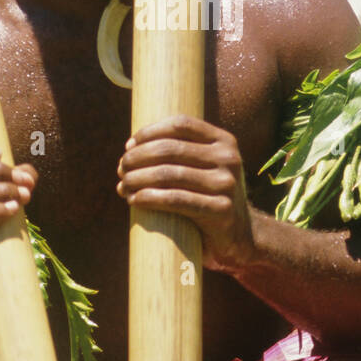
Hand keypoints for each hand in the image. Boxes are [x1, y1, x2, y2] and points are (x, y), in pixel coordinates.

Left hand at [116, 116, 255, 272]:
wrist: (239, 236)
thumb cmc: (208, 197)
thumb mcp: (202, 167)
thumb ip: (180, 153)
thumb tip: (130, 147)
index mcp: (224, 141)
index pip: (180, 125)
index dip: (149, 132)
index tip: (128, 146)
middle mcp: (229, 158)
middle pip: (170, 149)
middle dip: (138, 157)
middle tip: (121, 169)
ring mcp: (227, 184)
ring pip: (169, 174)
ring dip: (138, 179)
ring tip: (123, 185)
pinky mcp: (222, 210)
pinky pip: (176, 200)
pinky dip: (149, 198)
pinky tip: (134, 200)